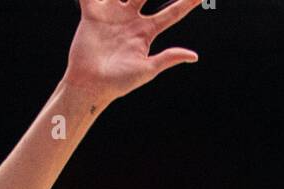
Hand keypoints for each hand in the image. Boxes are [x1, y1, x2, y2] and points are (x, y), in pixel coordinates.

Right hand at [65, 0, 199, 106]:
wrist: (89, 85)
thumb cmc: (118, 83)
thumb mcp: (146, 70)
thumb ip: (168, 58)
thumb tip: (194, 56)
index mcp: (146, 31)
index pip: (172, 13)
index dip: (187, 3)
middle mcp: (131, 18)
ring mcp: (112, 14)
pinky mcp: (92, 14)